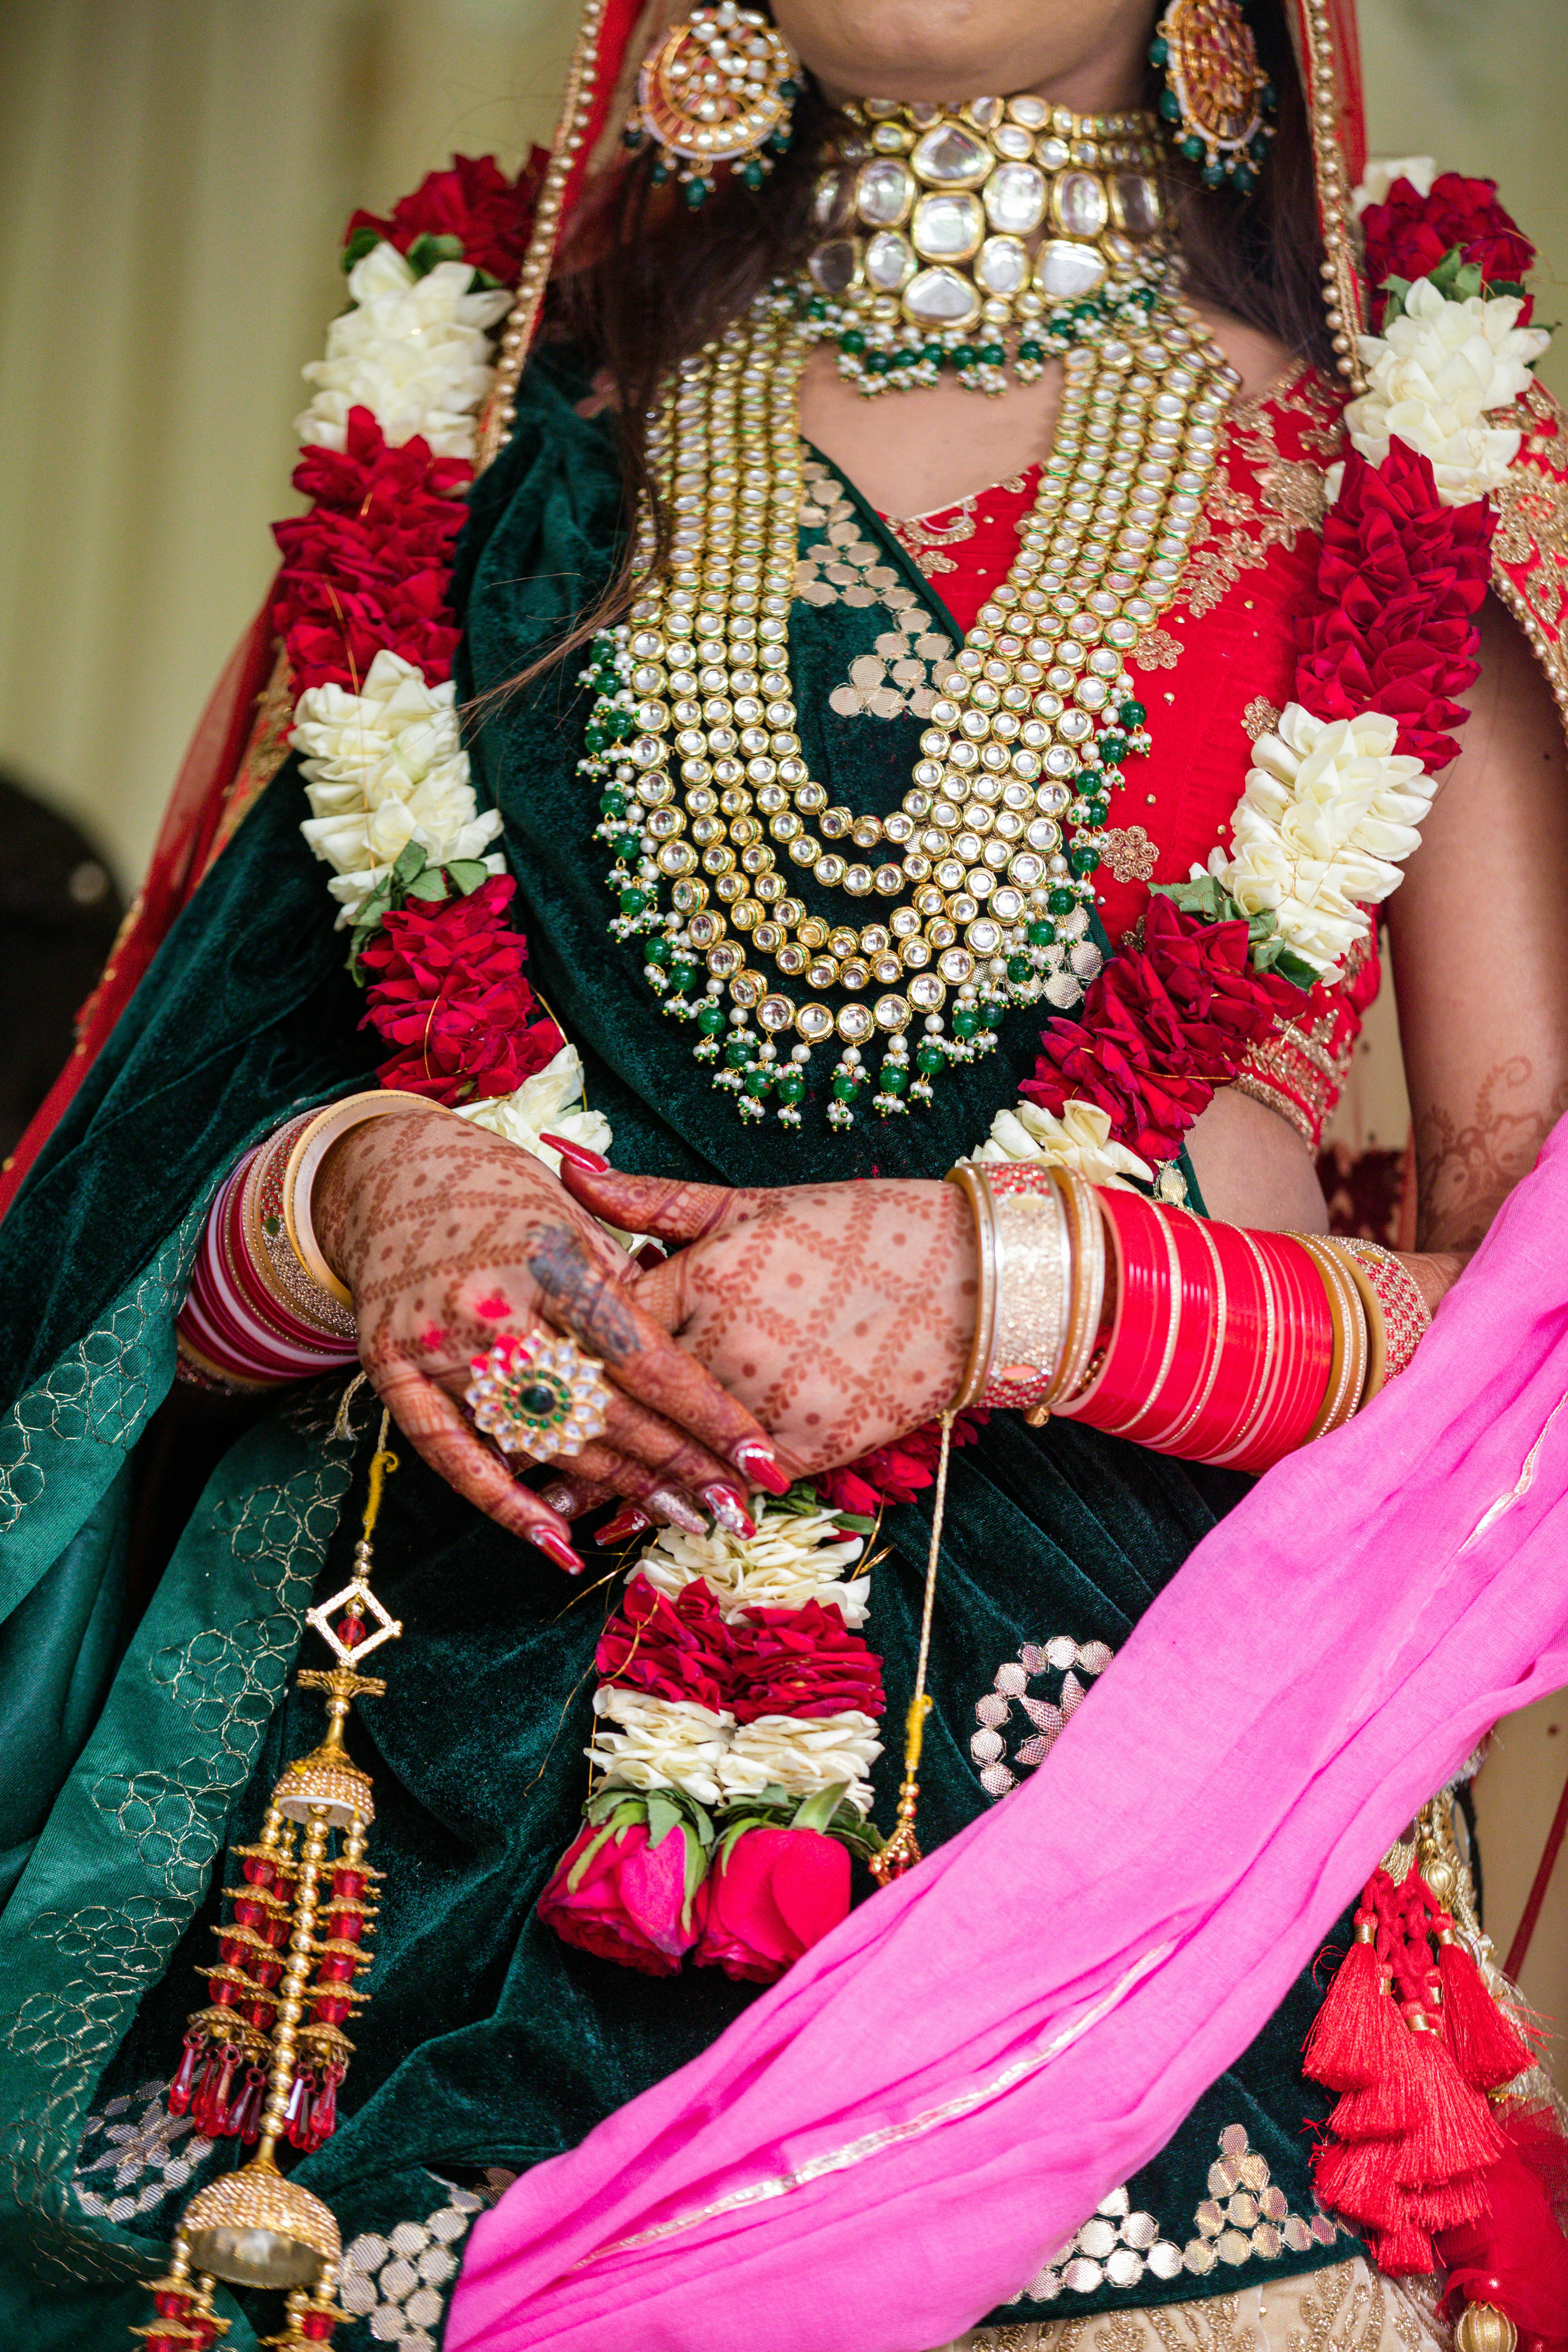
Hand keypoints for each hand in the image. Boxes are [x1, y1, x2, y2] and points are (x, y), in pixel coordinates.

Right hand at [311, 1111, 785, 1568]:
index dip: (706, 1414)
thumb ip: (624, 1287)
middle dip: (677, 1464)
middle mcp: (492, 1307)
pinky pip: (449, 1454)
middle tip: (735, 1507)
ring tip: (681, 1518)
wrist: (387, 1168)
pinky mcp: (392, 1369)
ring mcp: (436, 1344)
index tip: (760, 1459)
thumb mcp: (573, 1218)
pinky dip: (504, 1503)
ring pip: (540, 1438)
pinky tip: (558, 1542)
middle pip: (601, 1408)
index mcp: (549, 1260)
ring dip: (615, 1487)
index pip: (644, 1357)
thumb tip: (689, 1361)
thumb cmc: (502, 1189)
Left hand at [543, 1164, 977, 1526]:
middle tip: (505, 1461)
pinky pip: (726, 1484)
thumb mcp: (744, 1206)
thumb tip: (558, 1159)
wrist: (967, 1282)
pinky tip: (636, 1526)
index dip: (559, 1344)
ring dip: (612, 1486)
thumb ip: (646, 1200)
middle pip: (622, 1399)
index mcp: (703, 1278)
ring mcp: (762, 1405)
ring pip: (669, 1455)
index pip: (607, 1320)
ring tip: (550, 1513)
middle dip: (564, 1431)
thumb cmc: (853, 1228)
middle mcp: (723, 1347)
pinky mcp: (804, 1449)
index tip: (506, 1369)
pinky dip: (683, 1502)